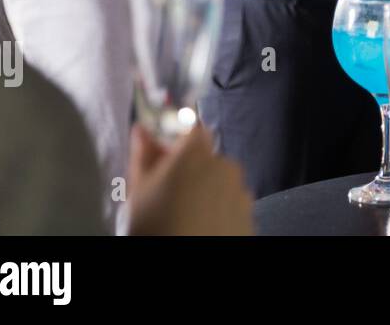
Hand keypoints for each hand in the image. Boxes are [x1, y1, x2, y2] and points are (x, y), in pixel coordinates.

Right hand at [127, 124, 253, 235]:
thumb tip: (141, 130)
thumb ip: (143, 155)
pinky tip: (201, 227)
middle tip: (169, 196)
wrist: (185, 260)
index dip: (179, 145)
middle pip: (207, 158)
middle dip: (192, 171)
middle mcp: (225, 165)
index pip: (193, 131)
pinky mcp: (251, 214)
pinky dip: (220, 211)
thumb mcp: (139, 191)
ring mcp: (241, 190)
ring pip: (221, 182)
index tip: (166, 160)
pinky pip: (233, 204)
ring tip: (184, 217)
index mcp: (196, 153)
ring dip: (207, 192)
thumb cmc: (155, 226)